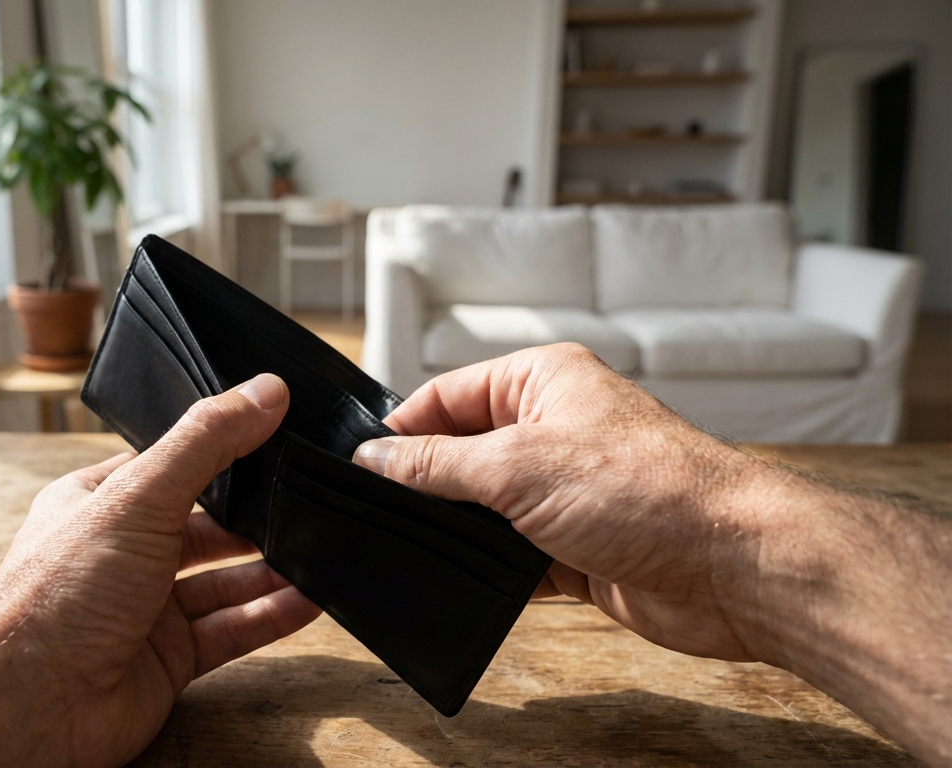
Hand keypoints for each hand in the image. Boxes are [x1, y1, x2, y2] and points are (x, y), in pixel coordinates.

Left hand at [0, 372, 320, 764]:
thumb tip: (264, 392)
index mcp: (99, 504)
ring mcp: (145, 611)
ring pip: (224, 582)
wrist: (31, 704)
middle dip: (254, 520)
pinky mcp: (168, 661)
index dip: (221, 453)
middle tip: (307, 500)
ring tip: (322, 550)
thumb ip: (205, 443)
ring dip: (272, 570)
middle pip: (205, 528)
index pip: (172, 467)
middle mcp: (122, 555)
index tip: (277, 433)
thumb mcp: (138, 496)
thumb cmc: (57, 596)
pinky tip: (310, 600)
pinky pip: (232, 631)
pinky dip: (271, 616)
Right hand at [354, 344, 951, 764]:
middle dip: (426, 482)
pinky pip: (512, 557)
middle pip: (463, 453)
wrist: (731, 566)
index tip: (360, 463)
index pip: (449, 395)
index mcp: (543, 383)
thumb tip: (376, 458)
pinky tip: (467, 581)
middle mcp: (556, 430)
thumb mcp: (518, 465)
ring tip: (420, 548)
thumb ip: (438, 464)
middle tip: (379, 510)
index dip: (402, 428)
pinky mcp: (578, 547)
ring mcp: (567, 491)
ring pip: (486, 509)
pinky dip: (489, 570)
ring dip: (460, 530)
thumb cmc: (651, 489)